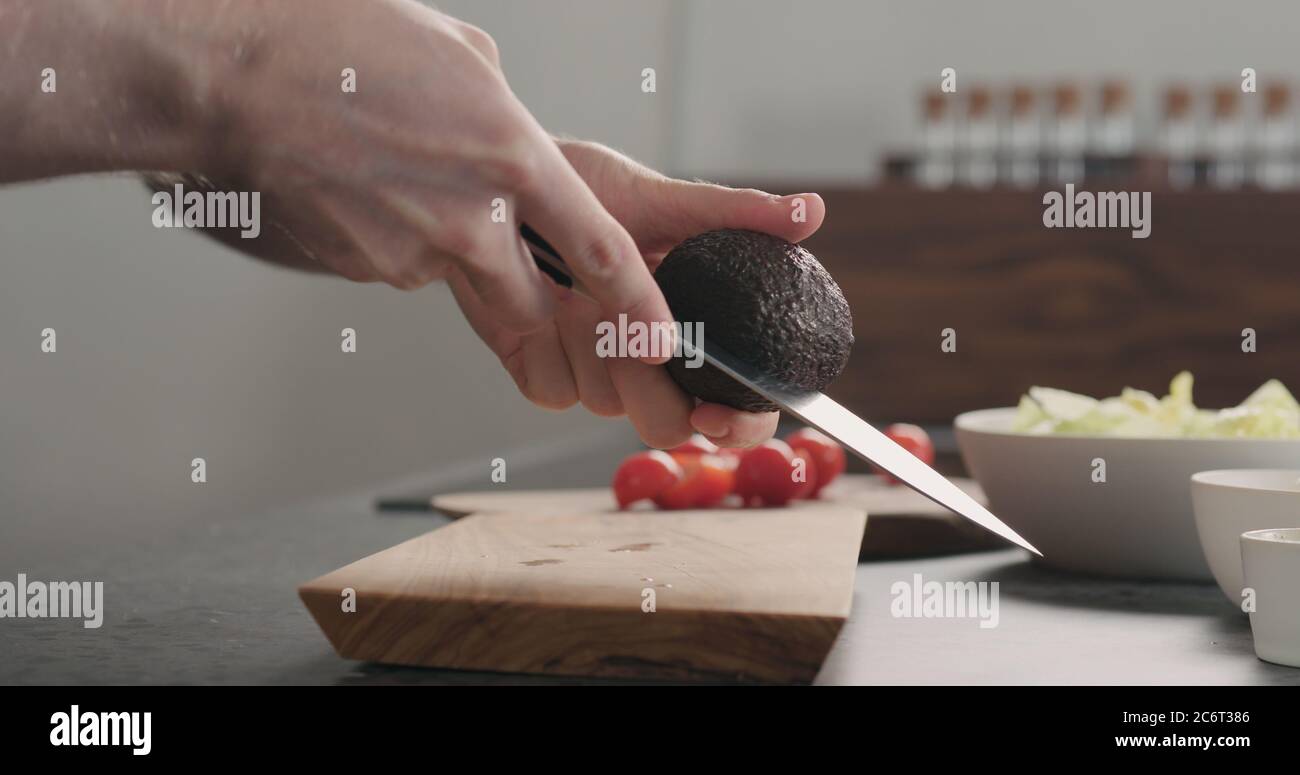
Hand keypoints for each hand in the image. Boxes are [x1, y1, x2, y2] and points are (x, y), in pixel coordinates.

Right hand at [191, 0, 672, 340]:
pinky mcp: (368, 270)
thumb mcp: (461, 57)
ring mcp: (414, 254)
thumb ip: (507, 115)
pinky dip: (404, 240)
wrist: (238, 78)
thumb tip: (519, 148)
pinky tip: (372, 191)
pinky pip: (408, 267)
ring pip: (463, 279)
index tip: (662, 341)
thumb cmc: (346, 46)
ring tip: (406, 181)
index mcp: (513, 158)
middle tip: (550, 332)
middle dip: (549, 327)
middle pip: (534, 308)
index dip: (639, 305)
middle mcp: (471, 220)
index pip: (601, 252)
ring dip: (455, 252)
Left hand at [451, 139, 826, 447]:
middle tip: (622, 321)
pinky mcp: (540, 371)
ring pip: (605, 402)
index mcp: (692, 326)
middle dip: (649, 382)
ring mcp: (593, 369)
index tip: (717, 411)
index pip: (741, 404)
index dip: (741, 424)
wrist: (500, 185)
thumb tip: (812, 212)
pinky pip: (551, 390)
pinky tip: (538, 295)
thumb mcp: (661, 199)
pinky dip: (543, 343)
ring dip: (591, 341)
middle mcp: (648, 357)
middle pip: (669, 425)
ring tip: (572, 280)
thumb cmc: (585, 185)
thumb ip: (735, 214)